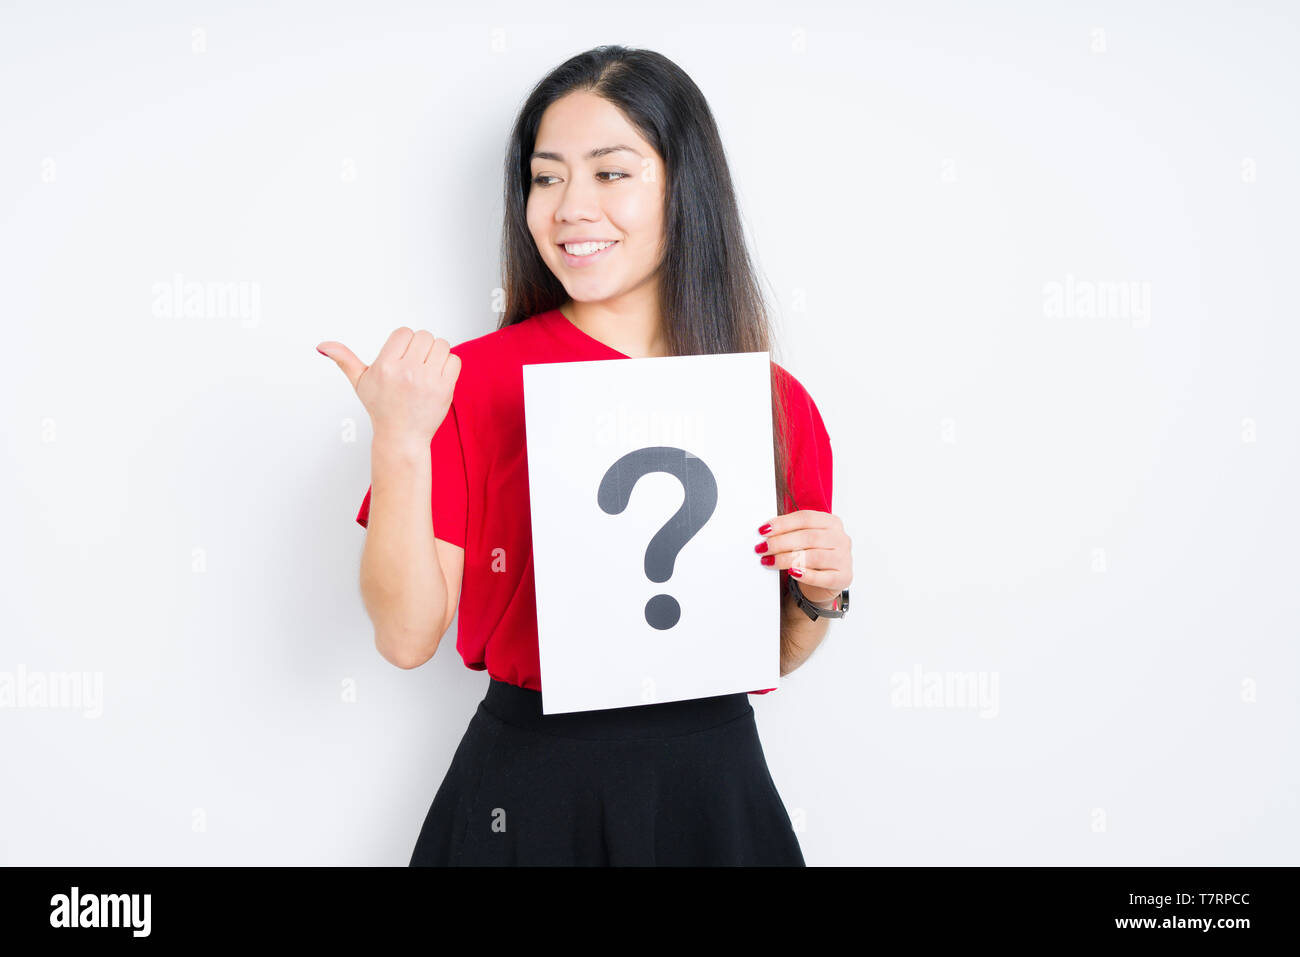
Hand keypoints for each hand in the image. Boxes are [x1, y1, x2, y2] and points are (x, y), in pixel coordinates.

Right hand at [316, 328, 460, 447]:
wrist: (402, 436)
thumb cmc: (382, 409)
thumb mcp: (360, 382)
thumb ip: (344, 360)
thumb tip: (323, 346)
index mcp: (386, 367)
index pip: (403, 332)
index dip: (404, 342)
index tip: (401, 357)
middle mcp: (407, 372)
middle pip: (424, 335)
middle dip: (420, 347)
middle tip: (414, 364)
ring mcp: (428, 380)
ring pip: (441, 344)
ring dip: (435, 353)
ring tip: (426, 368)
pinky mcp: (445, 388)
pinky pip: (454, 360)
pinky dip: (448, 365)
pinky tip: (437, 376)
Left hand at [755, 509, 851, 604]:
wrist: (827, 581)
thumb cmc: (813, 555)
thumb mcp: (806, 539)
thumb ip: (791, 531)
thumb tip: (765, 531)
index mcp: (832, 522)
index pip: (805, 518)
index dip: (782, 524)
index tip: (763, 530)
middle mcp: (841, 538)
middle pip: (808, 537)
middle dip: (781, 542)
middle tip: (762, 548)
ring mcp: (844, 558)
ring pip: (813, 557)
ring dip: (786, 559)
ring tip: (769, 561)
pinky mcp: (844, 578)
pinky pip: (823, 577)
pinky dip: (806, 575)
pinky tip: (792, 573)